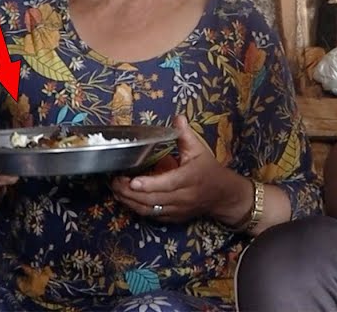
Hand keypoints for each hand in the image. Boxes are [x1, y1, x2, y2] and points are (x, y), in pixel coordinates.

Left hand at [110, 115, 250, 224]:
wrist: (222, 195)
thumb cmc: (209, 170)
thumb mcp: (199, 150)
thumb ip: (185, 135)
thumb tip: (177, 118)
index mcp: (190, 178)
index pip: (168, 183)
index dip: (149, 184)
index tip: (132, 180)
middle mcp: (184, 196)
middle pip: (153, 199)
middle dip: (130, 193)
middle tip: (114, 182)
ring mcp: (178, 210)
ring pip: (150, 210)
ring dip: (130, 202)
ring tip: (115, 190)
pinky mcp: (173, 218)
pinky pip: (152, 216)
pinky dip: (137, 208)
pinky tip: (126, 199)